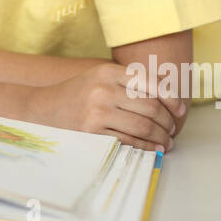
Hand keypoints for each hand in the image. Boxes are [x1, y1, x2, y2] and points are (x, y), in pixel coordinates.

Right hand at [24, 63, 184, 150]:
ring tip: (166, 142)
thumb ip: (128, 83)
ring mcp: (96, 110)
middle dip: (167, 121)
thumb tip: (167, 97)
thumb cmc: (76, 95)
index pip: (151, 83)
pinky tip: (153, 149)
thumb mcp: (98, 79)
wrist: (40, 109)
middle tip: (172, 130)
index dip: (171, 99)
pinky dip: (147, 147)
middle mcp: (103, 88)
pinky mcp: (91, 131)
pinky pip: (129, 141)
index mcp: (107, 71)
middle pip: (151, 106)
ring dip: (161, 137)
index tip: (180, 111)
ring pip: (143, 125)